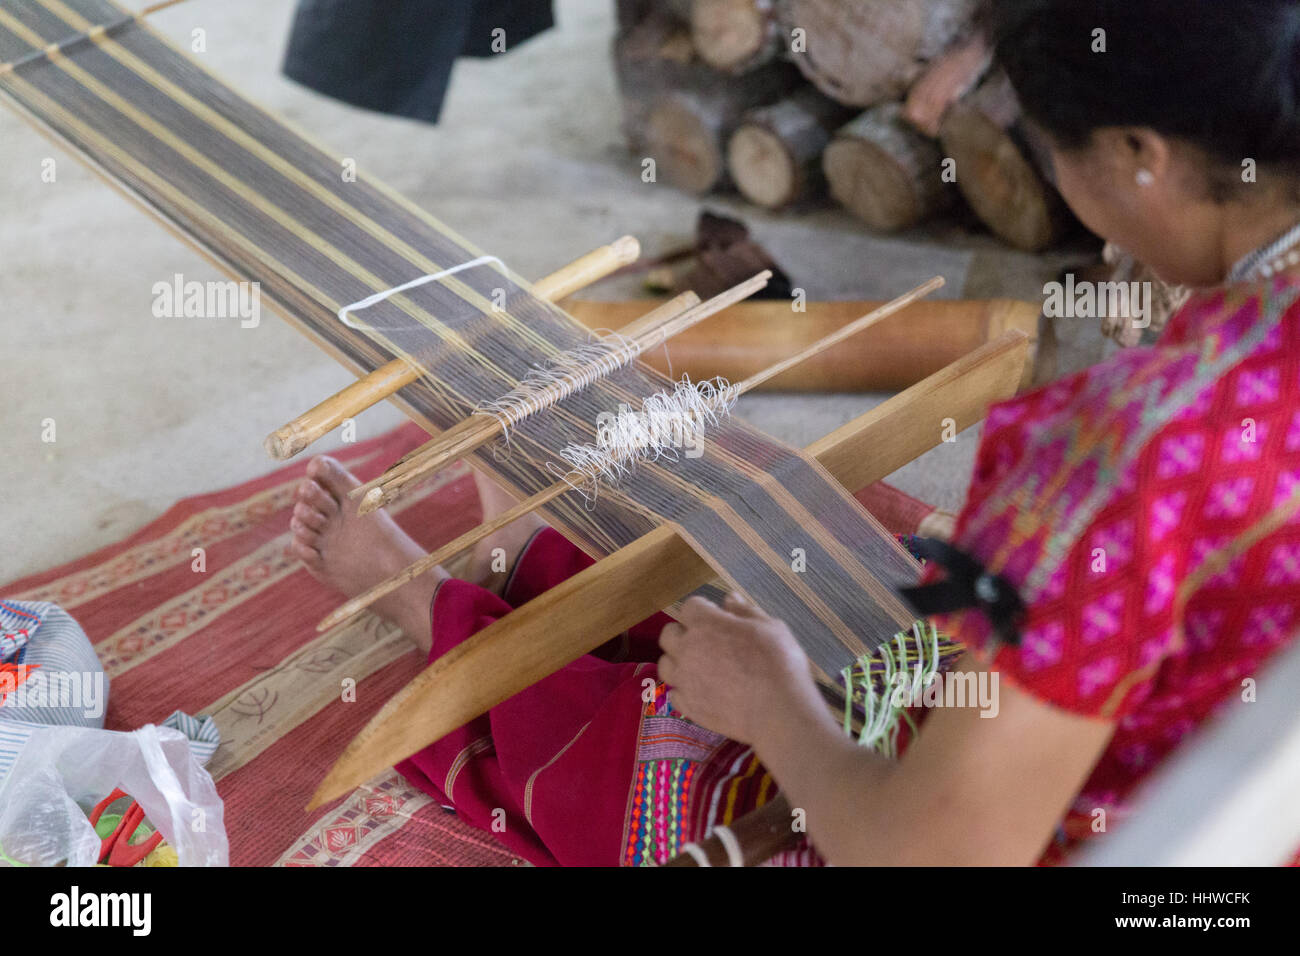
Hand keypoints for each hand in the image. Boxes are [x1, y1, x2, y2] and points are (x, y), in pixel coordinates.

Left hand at [657, 593, 821, 744]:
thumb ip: (745, 611)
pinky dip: (685, 691)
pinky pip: (675, 694)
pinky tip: (702, 691)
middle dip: (683, 633)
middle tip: (705, 642)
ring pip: (665, 664)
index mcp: (706, 624)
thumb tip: (728, 598)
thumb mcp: (771, 627)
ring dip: (678, 661)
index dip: (704, 610)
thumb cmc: (779, 663)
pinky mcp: (688, 706)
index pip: (690, 607)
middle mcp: (687, 649)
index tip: (718, 617)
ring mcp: (685, 680)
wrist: (778, 711)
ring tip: (698, 667)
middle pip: (668, 634)